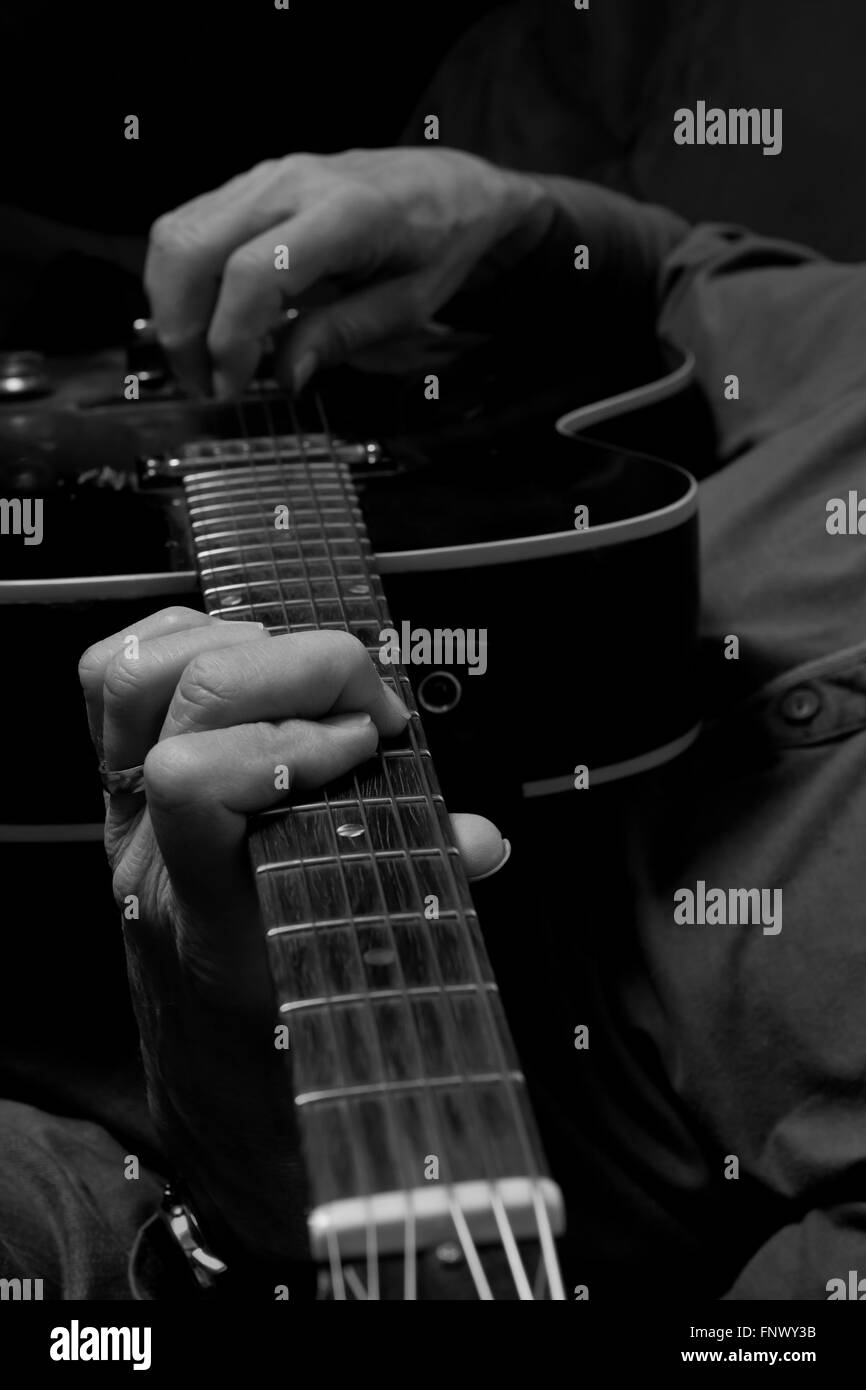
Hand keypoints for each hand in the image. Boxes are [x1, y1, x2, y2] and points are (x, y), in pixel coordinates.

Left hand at [79, 607, 506, 1259]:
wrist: (215, 1067)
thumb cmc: (288, 1025)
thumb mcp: (366, 979)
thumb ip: (425, 900)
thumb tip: (481, 840)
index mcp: (207, 905)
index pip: (197, 782)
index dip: (290, 741)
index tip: (370, 744)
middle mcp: (147, 848)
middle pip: (184, 702)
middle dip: (297, 668)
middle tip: (368, 698)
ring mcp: (122, 809)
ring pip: (128, 679)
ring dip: (235, 644)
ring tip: (308, 672)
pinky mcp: (120, 780)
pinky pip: (112, 676)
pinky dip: (183, 638)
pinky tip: (246, 656)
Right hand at [144, 147, 547, 397]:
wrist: (449, 182)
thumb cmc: (438, 241)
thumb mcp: (408, 307)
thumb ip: (342, 336)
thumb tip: (284, 376)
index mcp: (345, 214)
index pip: (253, 273)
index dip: (230, 340)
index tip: (233, 386)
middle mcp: (293, 184)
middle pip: (192, 247)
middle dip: (181, 328)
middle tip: (203, 383)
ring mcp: (265, 176)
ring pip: (177, 232)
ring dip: (173, 305)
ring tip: (202, 360)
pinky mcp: (252, 183)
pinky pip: (190, 224)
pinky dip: (184, 279)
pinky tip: (209, 320)